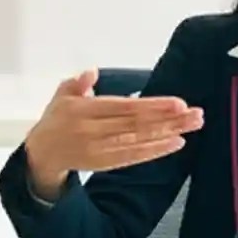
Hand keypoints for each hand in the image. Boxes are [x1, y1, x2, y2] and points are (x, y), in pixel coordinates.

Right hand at [23, 69, 203, 198]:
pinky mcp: (105, 163)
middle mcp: (92, 131)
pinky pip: (134, 157)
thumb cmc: (56, 120)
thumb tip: (91, 73)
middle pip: (137, 125)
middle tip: (197, 114)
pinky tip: (175, 143)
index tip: (178, 103)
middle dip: (169, 120)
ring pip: (139, 141)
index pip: (124, 107)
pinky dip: (155, 151)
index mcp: (83, 110)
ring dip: (168, 134)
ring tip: (192, 126)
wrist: (41, 155)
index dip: (152, 106)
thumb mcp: (61, 97)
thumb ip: (77, 84)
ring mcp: (99, 149)